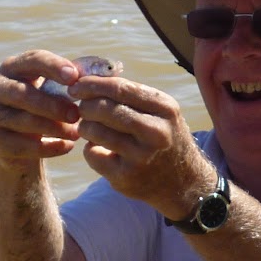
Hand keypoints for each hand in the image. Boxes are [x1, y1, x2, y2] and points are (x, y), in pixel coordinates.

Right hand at [0, 50, 84, 166]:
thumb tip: (103, 71)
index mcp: (13, 66)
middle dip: (52, 105)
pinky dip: (48, 148)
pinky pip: (22, 145)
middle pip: (22, 94)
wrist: (23, 141)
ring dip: (54, 128)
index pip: (32, 60)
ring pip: (22, 121)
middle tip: (76, 115)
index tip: (74, 77)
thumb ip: (75, 79)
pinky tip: (67, 147)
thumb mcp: (56, 89)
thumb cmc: (46, 106)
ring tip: (76, 133)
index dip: (53, 67)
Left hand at [67, 76, 216, 217]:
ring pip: (94, 131)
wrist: (184, 183)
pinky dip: (90, 150)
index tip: (76, 85)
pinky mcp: (126, 177)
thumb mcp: (160, 112)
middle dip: (85, 106)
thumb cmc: (163, 138)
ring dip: (85, 127)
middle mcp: (156, 132)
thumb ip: (131, 95)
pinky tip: (101, 150)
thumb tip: (89, 78)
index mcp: (164, 109)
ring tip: (91, 129)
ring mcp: (141, 156)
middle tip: (81, 108)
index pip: (121, 88)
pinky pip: (92, 155)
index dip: (92, 84)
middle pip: (104, 109)